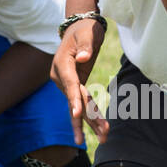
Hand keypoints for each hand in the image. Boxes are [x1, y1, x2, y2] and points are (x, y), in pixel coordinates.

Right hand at [51, 19, 108, 145]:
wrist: (79, 29)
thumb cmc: (84, 30)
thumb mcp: (87, 34)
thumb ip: (85, 45)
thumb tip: (82, 58)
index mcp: (62, 65)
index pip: (69, 84)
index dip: (74, 99)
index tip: (78, 114)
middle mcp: (61, 78)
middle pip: (75, 100)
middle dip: (88, 118)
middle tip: (102, 132)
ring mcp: (67, 85)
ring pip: (80, 107)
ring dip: (92, 122)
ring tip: (105, 137)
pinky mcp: (76, 88)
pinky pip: (84, 104)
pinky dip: (93, 116)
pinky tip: (101, 130)